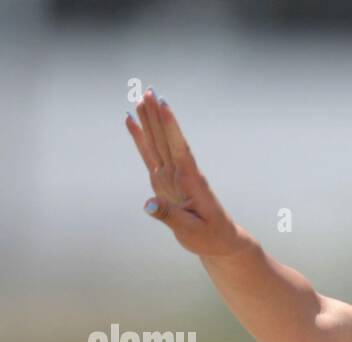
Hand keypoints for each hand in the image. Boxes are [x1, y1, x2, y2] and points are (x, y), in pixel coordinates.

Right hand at [125, 88, 247, 256]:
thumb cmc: (209, 237)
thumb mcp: (190, 232)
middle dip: (157, 116)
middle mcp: (180, 174)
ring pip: (158, 143)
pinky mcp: (164, 180)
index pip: (179, 150)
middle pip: (166, 140)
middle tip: (148, 91)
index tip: (164, 106)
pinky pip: (149, 155)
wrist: (219, 241)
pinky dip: (140, 138)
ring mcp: (171, 176)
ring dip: (150, 120)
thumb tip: (149, 205)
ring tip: (142, 97)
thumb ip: (170, 217)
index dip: (171, 129)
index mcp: (191, 183)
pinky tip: (132, 121)